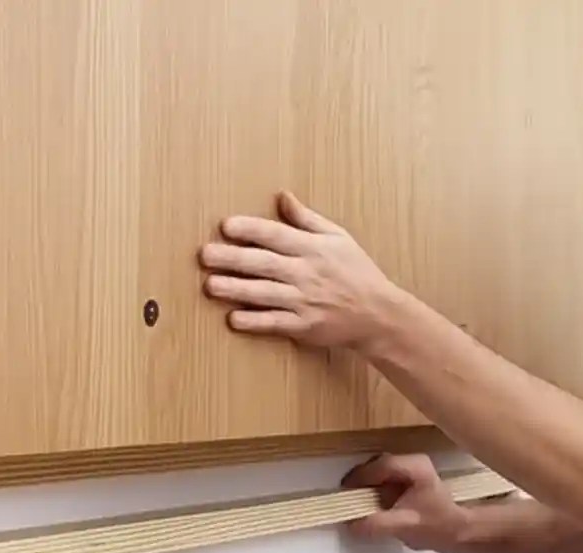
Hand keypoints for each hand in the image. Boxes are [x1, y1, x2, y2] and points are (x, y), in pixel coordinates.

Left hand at [199, 191, 405, 350]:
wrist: (377, 313)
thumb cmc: (356, 272)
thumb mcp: (338, 237)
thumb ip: (307, 219)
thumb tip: (282, 196)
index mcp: (313, 248)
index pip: (277, 235)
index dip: (251, 229)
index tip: (226, 225)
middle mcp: (306, 273)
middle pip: (264, 263)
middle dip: (233, 258)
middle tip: (205, 254)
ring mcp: (304, 301)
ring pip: (264, 293)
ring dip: (236, 289)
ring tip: (210, 285)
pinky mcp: (304, 326)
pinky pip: (275, 323)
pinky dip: (255, 321)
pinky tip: (233, 319)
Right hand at [341, 453, 472, 552]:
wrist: (458, 533)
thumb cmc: (437, 527)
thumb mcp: (404, 527)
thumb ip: (377, 524)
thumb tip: (350, 524)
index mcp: (415, 466)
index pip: (381, 465)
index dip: (360, 477)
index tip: (344, 491)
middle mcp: (412, 462)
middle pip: (377, 465)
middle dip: (360, 481)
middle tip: (346, 498)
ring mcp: (409, 470)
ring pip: (378, 472)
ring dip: (365, 486)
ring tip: (354, 503)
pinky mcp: (406, 480)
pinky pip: (383, 480)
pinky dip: (372, 491)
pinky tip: (367, 505)